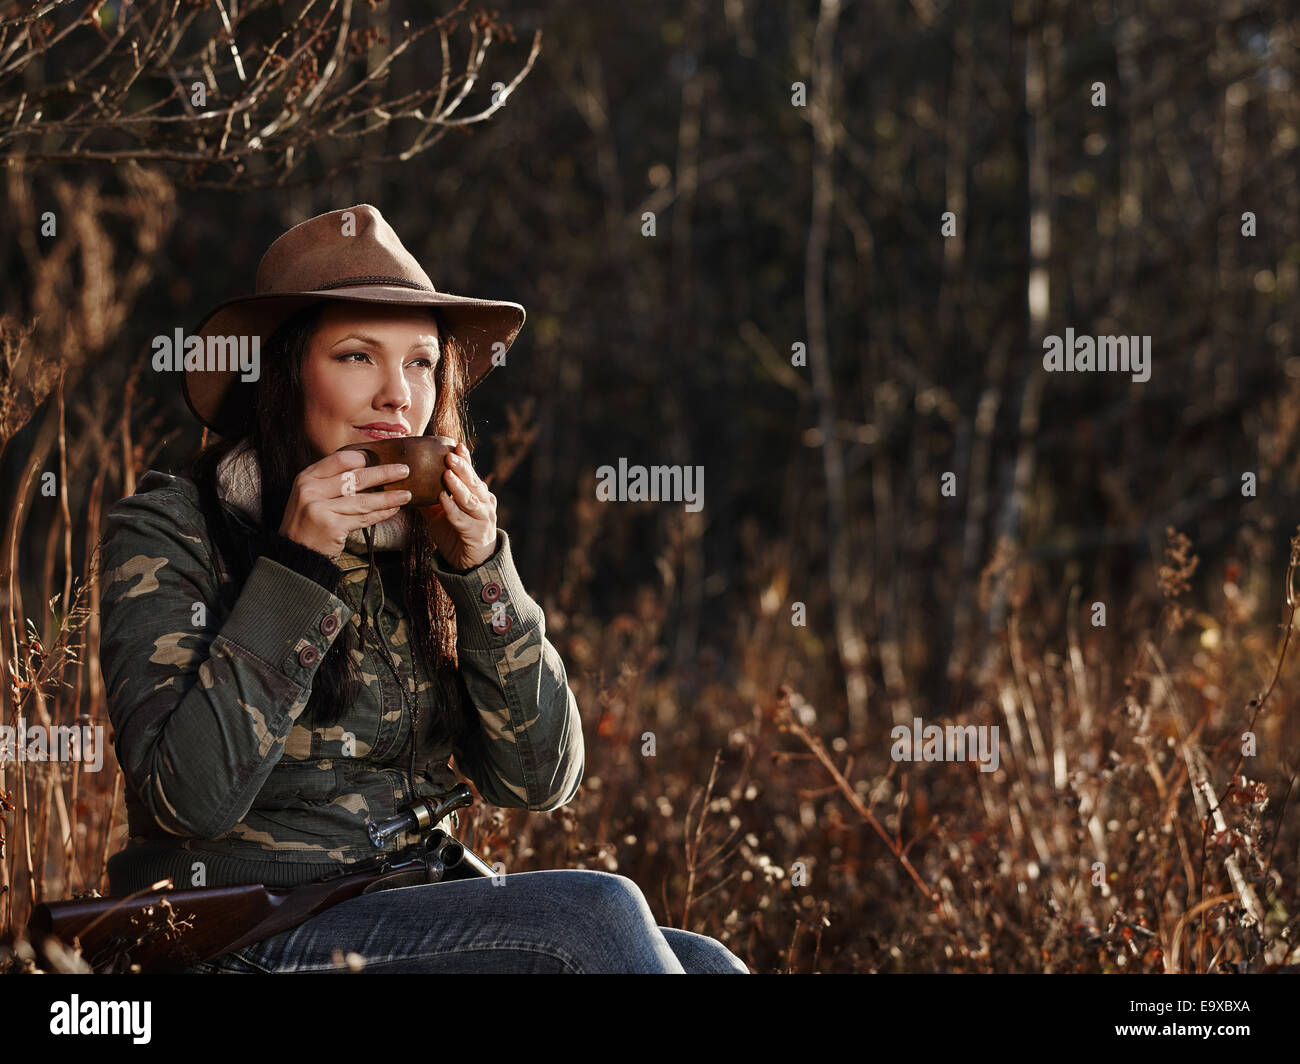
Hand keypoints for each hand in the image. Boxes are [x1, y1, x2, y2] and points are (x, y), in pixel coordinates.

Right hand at [279, 449, 412, 559]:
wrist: (294, 555)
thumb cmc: (308, 524)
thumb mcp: (310, 496)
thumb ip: (331, 482)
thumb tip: (367, 469)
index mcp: (306, 478)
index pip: (339, 459)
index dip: (363, 457)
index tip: (381, 457)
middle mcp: (310, 490)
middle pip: (355, 477)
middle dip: (384, 473)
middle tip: (404, 470)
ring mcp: (320, 508)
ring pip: (363, 500)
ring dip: (389, 497)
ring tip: (407, 494)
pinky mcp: (331, 526)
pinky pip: (364, 518)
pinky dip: (381, 513)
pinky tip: (394, 509)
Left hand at [416, 440, 497, 569]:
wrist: (471, 562)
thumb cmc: (456, 534)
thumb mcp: (440, 513)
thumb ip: (429, 499)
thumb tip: (406, 485)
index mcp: (477, 494)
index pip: (470, 473)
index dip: (465, 459)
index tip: (457, 445)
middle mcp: (484, 502)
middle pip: (473, 482)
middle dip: (462, 468)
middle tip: (451, 455)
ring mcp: (483, 517)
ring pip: (470, 498)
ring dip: (458, 486)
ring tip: (447, 474)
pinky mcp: (476, 532)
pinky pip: (462, 518)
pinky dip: (452, 508)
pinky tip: (443, 499)